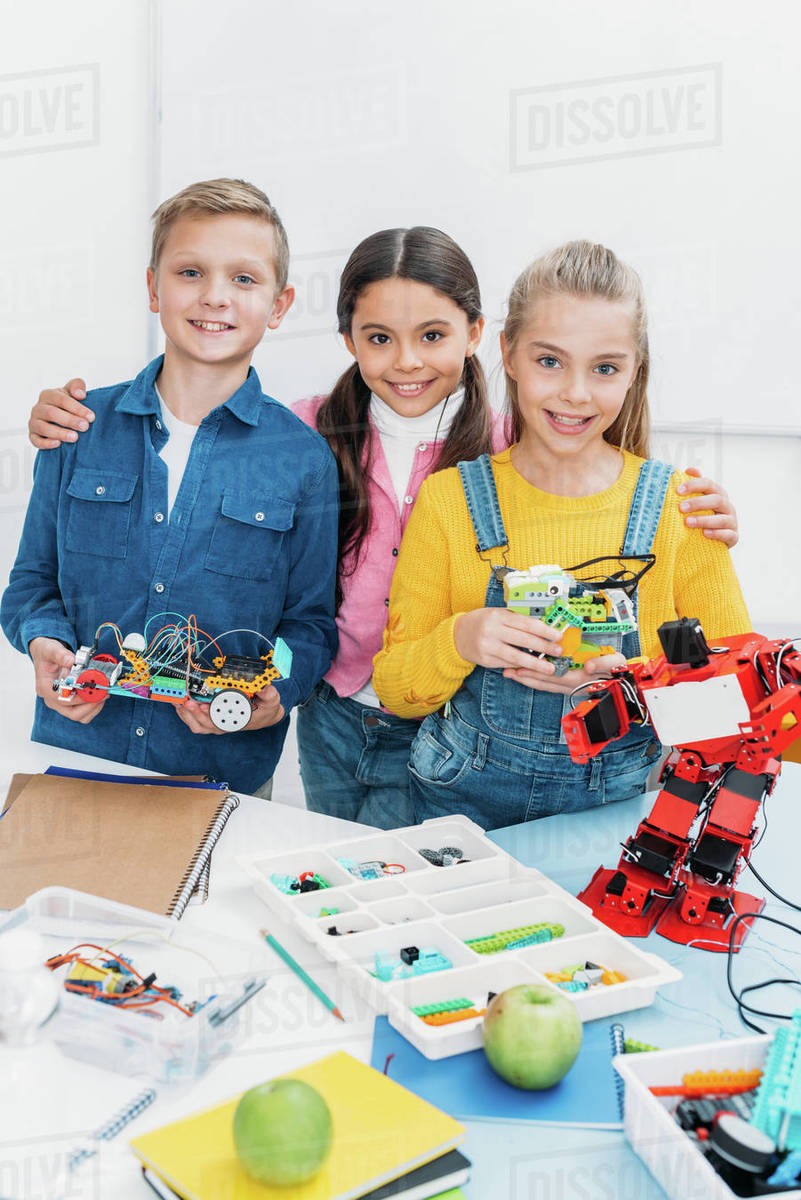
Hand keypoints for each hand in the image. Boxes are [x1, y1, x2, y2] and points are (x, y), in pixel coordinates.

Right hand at [29, 379, 93, 449]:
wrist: (60, 418)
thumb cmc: (68, 404)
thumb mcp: (73, 391)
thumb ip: (77, 385)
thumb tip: (79, 394)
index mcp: (48, 395)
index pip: (61, 400)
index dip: (77, 408)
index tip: (91, 417)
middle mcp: (38, 408)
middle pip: (52, 413)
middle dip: (70, 420)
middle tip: (85, 427)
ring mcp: (34, 422)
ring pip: (43, 428)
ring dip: (60, 433)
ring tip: (75, 437)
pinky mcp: (33, 436)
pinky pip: (36, 440)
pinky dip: (46, 443)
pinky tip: (58, 444)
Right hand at [29, 637, 106, 722]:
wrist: (44, 654)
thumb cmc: (45, 653)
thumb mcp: (50, 649)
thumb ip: (60, 655)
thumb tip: (71, 660)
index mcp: (45, 688)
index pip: (63, 700)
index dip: (80, 698)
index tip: (93, 690)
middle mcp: (52, 699)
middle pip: (72, 713)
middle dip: (90, 705)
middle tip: (103, 694)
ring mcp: (60, 703)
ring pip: (79, 716)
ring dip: (93, 708)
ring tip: (103, 694)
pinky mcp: (68, 702)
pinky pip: (82, 712)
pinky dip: (92, 707)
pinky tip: (99, 695)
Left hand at [175, 685, 284, 734]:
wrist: (264, 715)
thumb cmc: (264, 708)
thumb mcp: (272, 699)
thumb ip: (269, 693)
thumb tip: (264, 687)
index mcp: (237, 720)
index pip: (221, 721)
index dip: (210, 715)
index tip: (203, 706)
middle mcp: (225, 724)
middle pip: (205, 724)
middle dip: (193, 714)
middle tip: (187, 701)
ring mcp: (217, 724)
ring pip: (197, 725)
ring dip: (186, 715)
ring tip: (178, 702)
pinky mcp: (212, 721)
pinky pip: (195, 722)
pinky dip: (185, 714)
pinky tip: (180, 704)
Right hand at [454, 608, 562, 671]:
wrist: (458, 635)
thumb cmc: (483, 622)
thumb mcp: (498, 614)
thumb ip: (517, 620)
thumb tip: (543, 629)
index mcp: (498, 616)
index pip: (526, 623)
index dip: (544, 630)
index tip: (558, 636)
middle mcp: (492, 631)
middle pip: (523, 640)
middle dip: (544, 647)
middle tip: (559, 652)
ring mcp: (488, 647)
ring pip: (516, 656)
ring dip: (535, 664)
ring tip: (549, 668)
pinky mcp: (486, 660)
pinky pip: (507, 664)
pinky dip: (521, 667)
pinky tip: (532, 669)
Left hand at [502, 651, 627, 693]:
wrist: (626, 683)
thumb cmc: (620, 671)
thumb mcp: (617, 663)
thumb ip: (605, 662)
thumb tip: (591, 666)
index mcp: (583, 677)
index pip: (554, 675)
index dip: (537, 672)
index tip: (521, 668)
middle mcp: (574, 684)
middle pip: (545, 681)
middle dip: (526, 677)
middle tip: (508, 671)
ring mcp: (572, 687)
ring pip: (546, 684)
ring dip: (529, 680)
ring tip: (513, 675)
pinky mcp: (572, 686)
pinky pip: (551, 685)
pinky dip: (538, 682)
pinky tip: (529, 678)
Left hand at [677, 467, 738, 547]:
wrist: (716, 537)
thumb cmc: (706, 515)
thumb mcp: (700, 500)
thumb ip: (695, 486)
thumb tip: (691, 470)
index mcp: (718, 493)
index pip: (708, 484)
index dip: (694, 485)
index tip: (678, 490)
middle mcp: (727, 506)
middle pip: (716, 500)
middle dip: (698, 503)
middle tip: (681, 507)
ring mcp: (732, 521)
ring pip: (721, 519)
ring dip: (704, 520)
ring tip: (688, 522)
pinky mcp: (733, 536)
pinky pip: (728, 535)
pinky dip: (716, 534)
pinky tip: (704, 533)